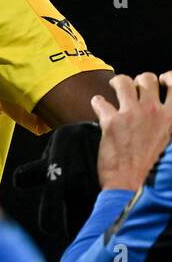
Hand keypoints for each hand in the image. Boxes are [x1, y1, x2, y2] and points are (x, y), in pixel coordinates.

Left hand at [91, 72, 171, 191]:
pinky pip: (100, 101)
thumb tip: (161, 114)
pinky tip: (98, 106)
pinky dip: (97, 102)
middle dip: (139, 79)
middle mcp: (154, 111)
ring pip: (123, 82)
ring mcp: (132, 114)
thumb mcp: (169, 140)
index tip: (162, 81)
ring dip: (117, 82)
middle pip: (147, 78)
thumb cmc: (154, 168)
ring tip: (113, 86)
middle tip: (133, 86)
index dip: (168, 77)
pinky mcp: (111, 121)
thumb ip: (166, 123)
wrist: (133, 184)